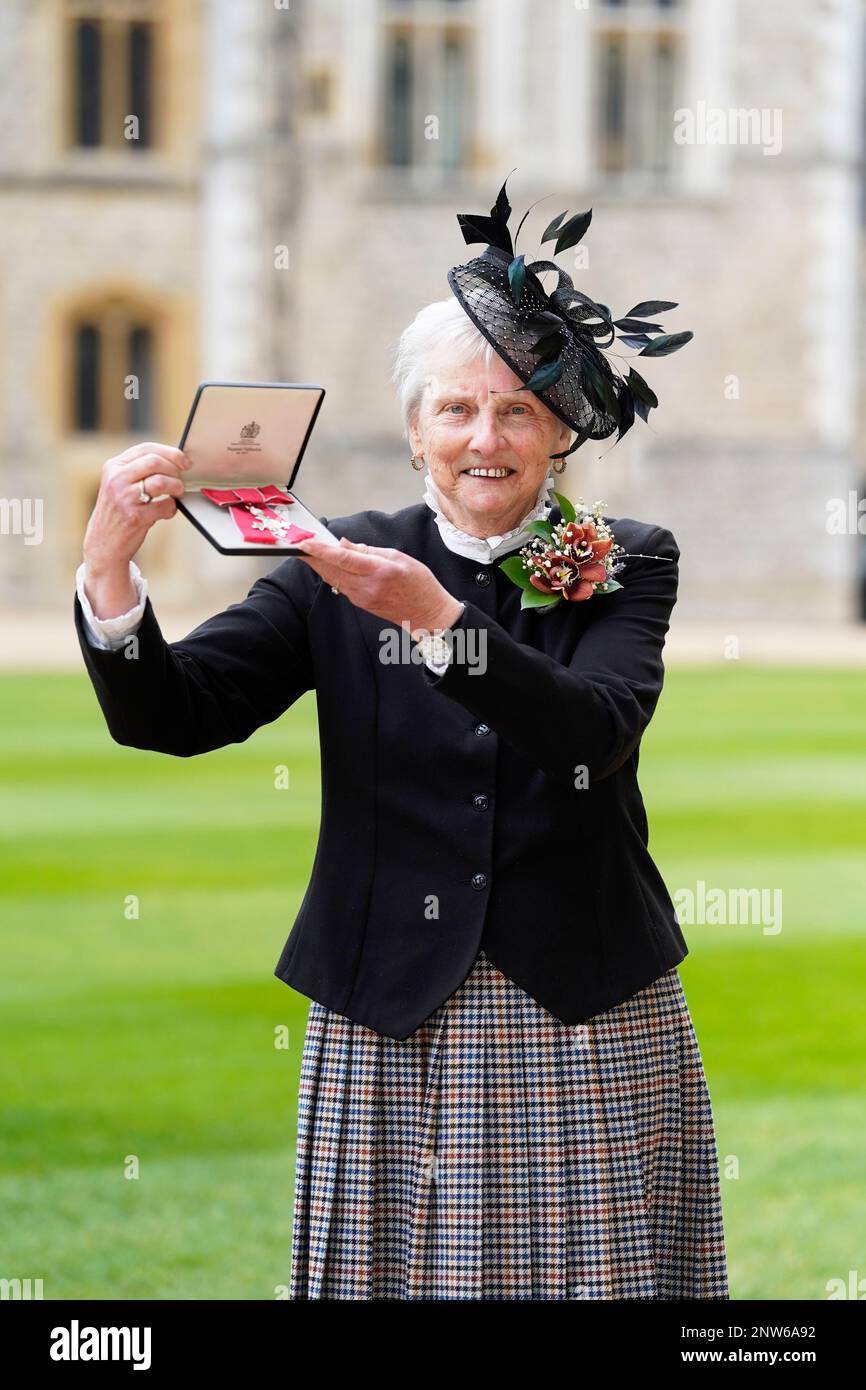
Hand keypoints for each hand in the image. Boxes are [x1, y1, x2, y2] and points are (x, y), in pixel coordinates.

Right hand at [82, 442, 191, 573]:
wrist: (103, 543)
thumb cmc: (119, 512)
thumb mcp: (120, 485)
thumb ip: (139, 470)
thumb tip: (175, 461)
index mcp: (113, 467)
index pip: (145, 449)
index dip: (170, 453)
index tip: (184, 461)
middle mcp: (116, 479)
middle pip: (154, 461)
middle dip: (174, 470)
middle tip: (180, 480)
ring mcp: (124, 498)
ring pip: (161, 481)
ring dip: (176, 487)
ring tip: (177, 494)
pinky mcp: (135, 516)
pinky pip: (165, 505)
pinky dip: (172, 508)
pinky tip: (166, 511)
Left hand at [294, 536, 462, 635]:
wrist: (428, 614)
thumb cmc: (419, 583)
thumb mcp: (398, 557)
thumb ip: (369, 551)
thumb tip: (344, 544)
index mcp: (379, 571)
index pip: (342, 558)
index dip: (320, 550)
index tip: (304, 543)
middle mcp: (367, 587)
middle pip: (331, 570)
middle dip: (312, 557)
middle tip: (298, 545)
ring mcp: (362, 598)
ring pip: (333, 578)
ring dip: (319, 565)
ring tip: (308, 551)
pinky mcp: (361, 604)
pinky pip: (341, 586)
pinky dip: (332, 574)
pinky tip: (327, 565)